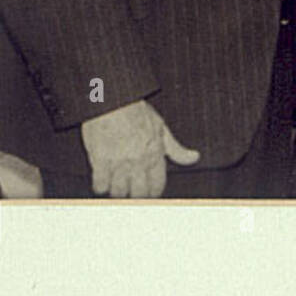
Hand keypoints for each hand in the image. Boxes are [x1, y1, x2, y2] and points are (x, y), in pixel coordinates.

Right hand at [80, 100, 199, 197]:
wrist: (113, 100)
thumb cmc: (137, 112)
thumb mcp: (162, 128)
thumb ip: (176, 149)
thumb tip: (194, 158)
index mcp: (155, 154)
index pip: (157, 186)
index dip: (152, 192)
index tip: (147, 193)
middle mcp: (138, 161)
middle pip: (139, 193)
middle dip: (135, 195)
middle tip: (130, 192)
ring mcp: (119, 161)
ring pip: (119, 192)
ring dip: (117, 191)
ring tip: (115, 185)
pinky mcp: (100, 159)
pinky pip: (100, 184)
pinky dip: (100, 186)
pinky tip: (102, 180)